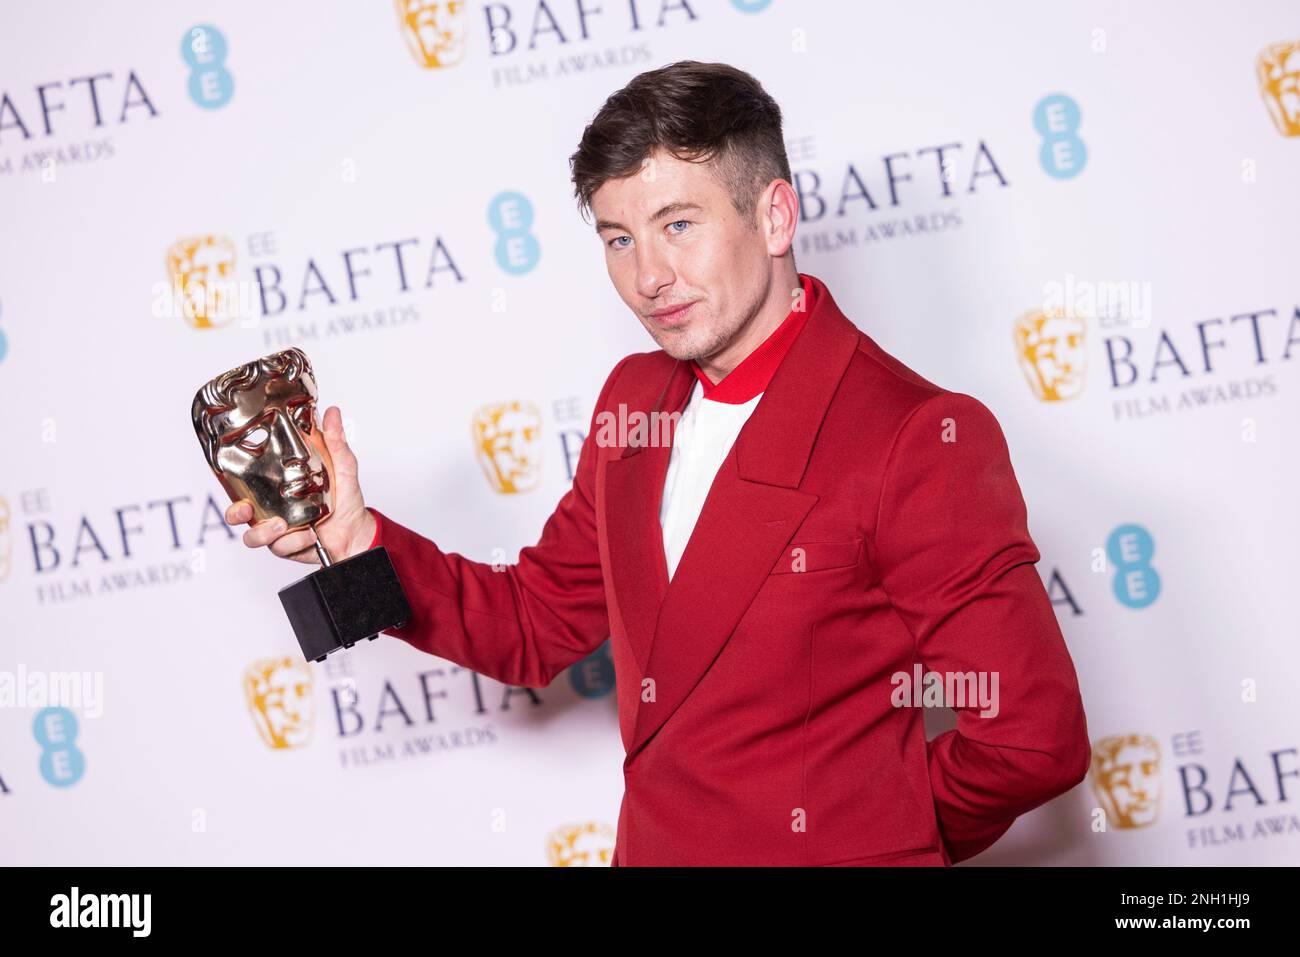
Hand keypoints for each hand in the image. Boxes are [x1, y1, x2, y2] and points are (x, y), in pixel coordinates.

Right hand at [224, 405, 376, 563]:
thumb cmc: (345, 499)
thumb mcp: (342, 466)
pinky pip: (280, 547)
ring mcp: (278, 529)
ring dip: (264, 532)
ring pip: (252, 536)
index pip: (246, 480)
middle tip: (245, 509)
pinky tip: (310, 535)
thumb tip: (332, 412)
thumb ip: (335, 441)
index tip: (231, 467)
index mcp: (277, 486)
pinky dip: (296, 541)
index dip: (232, 475)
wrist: (357, 531)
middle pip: (237, 513)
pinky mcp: (287, 546)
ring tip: (284, 525)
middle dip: (235, 512)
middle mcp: (272, 508)